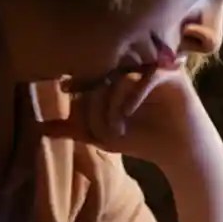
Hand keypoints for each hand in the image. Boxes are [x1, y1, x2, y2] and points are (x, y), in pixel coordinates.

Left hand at [39, 66, 221, 171]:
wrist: (181, 155)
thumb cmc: (144, 141)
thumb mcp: (104, 136)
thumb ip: (76, 129)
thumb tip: (40, 127)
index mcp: (120, 74)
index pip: (92, 70)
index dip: (78, 81)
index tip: (66, 90)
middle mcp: (137, 66)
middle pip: (105, 70)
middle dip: (95, 101)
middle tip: (99, 130)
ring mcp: (156, 69)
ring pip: (122, 74)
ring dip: (112, 103)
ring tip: (114, 130)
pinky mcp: (174, 76)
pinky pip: (146, 77)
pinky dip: (133, 96)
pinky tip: (128, 116)